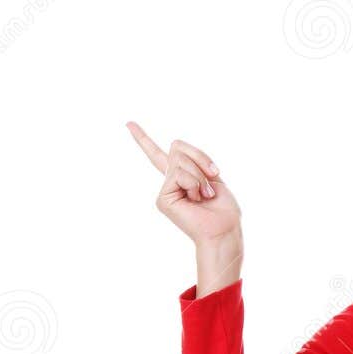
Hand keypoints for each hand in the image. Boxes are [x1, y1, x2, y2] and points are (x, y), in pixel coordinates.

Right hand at [126, 121, 242, 244]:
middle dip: (200, 158)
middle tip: (212, 180)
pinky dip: (193, 182)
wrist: (224, 230)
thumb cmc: (223, 208)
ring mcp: (165, 190)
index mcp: (182, 177)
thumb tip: (173, 146)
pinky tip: (196, 198)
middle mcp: (170, 182)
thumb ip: (192, 159)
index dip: (143, 139)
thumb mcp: (212, 175)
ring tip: (204, 194)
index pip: (160, 155)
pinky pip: (178, 174)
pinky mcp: (163, 198)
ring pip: (178, 159)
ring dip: (199, 174)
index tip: (128, 124)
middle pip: (177, 147)